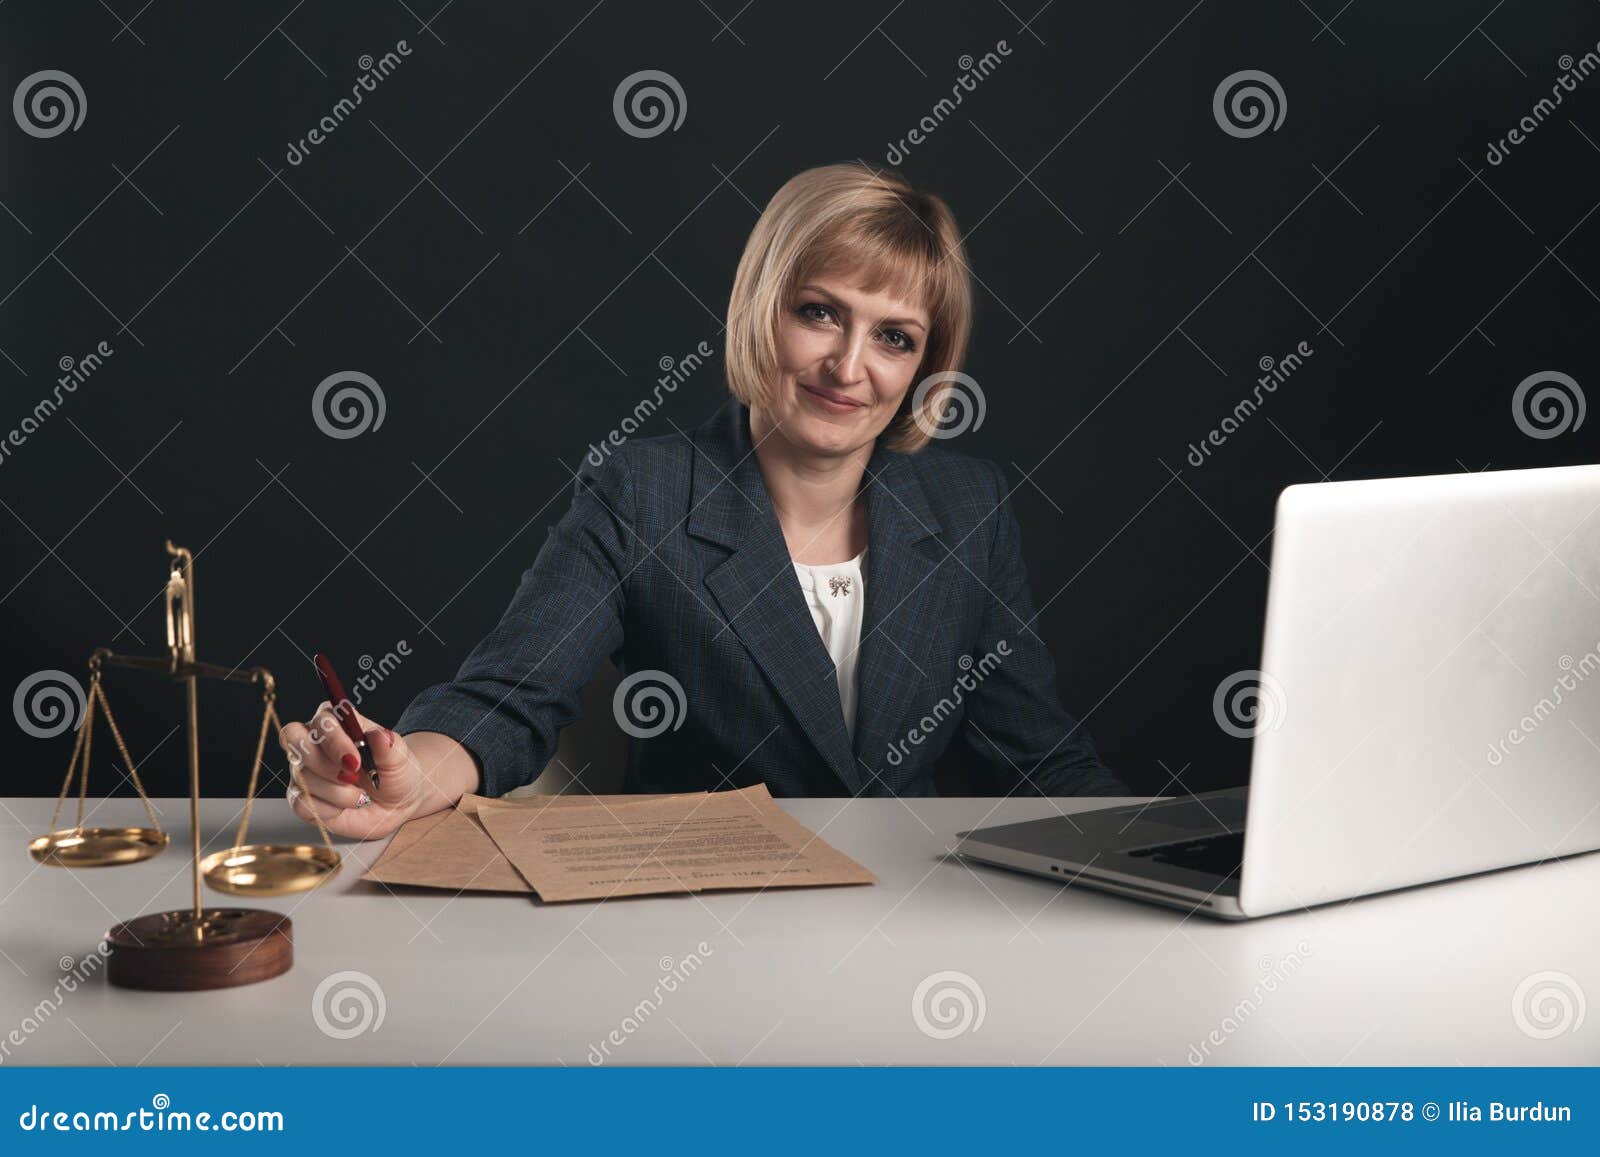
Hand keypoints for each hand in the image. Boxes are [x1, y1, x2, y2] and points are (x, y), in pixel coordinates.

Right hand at [277, 701, 422, 839]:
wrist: (396, 804)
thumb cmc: (395, 773)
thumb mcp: (400, 759)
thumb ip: (389, 746)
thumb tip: (379, 734)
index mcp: (338, 723)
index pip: (321, 719)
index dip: (334, 740)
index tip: (355, 761)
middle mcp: (315, 743)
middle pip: (294, 737)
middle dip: (323, 763)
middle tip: (351, 777)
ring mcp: (305, 770)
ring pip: (302, 776)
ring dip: (336, 792)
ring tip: (360, 796)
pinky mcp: (301, 797)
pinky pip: (300, 803)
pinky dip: (326, 810)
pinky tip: (344, 807)